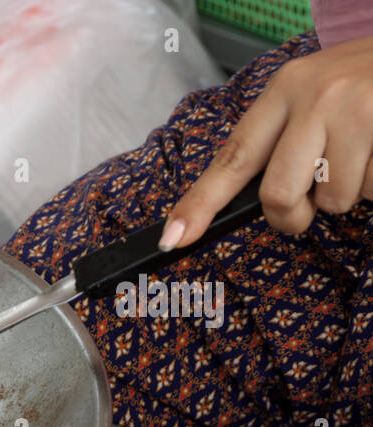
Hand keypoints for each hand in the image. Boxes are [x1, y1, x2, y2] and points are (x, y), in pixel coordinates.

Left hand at [159, 35, 372, 249]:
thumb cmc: (363, 86)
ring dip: (350, 193)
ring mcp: (355, 111)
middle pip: (277, 194)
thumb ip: (278, 145)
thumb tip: (248, 204)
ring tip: (364, 153)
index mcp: (283, 91)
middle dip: (292, 215)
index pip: (232, 158)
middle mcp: (314, 97)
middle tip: (312, 201)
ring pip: (334, 200)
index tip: (173, 238)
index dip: (199, 204)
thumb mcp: (312, 99)